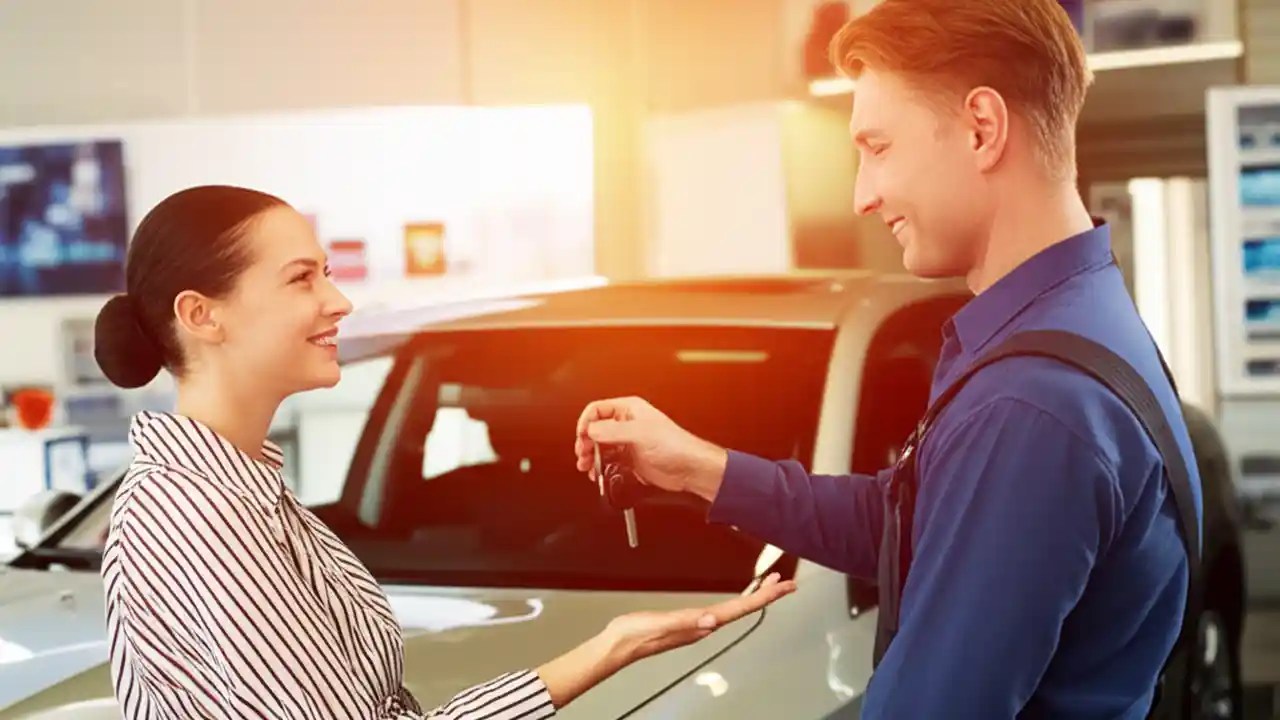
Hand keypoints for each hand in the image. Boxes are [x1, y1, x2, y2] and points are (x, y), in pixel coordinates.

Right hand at [574, 396, 727, 500]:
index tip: (583, 437)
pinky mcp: (630, 459)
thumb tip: (592, 430)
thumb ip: (614, 431)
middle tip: (583, 454)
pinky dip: (601, 467)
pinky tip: (599, 473)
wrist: (690, 468)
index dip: (586, 423)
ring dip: (591, 456)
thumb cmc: (676, 445)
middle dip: (586, 442)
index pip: (597, 410)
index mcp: (630, 409)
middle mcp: (627, 424)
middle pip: (595, 429)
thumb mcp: (641, 433)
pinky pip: (609, 461)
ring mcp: (628, 442)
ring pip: (600, 447)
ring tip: (587, 466)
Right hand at [604, 573, 797, 663]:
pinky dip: (736, 601)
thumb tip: (712, 621)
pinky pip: (722, 610)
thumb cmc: (635, 634)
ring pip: (736, 610)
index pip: (740, 609)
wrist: (618, 644)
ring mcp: (698, 625)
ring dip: (755, 598)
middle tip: (786, 583)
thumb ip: (686, 622)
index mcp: (701, 624)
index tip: (784, 587)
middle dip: (767, 595)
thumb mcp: (660, 623)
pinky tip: (736, 599)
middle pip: (744, 609)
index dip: (765, 597)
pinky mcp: (690, 621)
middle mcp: (704, 626)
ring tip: (770, 586)